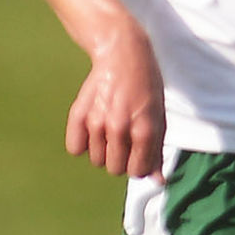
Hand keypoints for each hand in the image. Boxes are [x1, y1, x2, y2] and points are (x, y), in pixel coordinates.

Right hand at [65, 23, 165, 177]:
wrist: (123, 53)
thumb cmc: (146, 86)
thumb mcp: (159, 117)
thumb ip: (156, 152)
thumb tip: (158, 182)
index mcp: (144, 130)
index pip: (137, 171)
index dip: (139, 164)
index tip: (139, 152)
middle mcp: (119, 128)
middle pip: (115, 169)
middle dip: (121, 159)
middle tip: (125, 138)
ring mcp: (96, 122)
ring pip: (96, 160)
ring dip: (103, 150)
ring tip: (110, 127)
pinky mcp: (78, 114)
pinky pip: (75, 148)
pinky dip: (83, 143)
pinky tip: (94, 128)